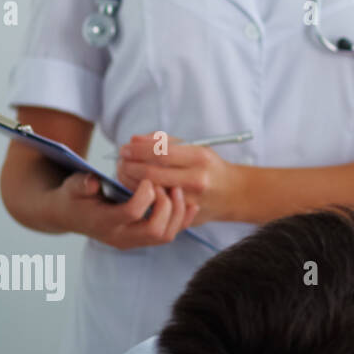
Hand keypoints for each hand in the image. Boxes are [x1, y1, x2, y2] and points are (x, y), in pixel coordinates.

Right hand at [48, 172, 197, 250]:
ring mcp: (133, 240)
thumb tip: (92, 182)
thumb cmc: (74, 197)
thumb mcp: (72, 187)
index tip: (147, 178)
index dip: (145, 194)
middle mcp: (119, 236)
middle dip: (166, 205)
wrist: (70, 215)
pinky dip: (183, 220)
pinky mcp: (142, 239)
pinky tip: (190, 203)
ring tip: (176, 190)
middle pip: (155, 230)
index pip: (132, 212)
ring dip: (177, 212)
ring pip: (166, 235)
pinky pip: (169, 234)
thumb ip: (81, 184)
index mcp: (102, 222)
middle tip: (166, 185)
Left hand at [117, 134, 238, 225]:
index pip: (160, 152)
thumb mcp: (195, 147)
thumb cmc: (210, 167)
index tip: (125, 147)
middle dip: (128, 164)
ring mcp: (188, 200)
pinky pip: (152, 202)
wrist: (232, 193)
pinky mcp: (182, 214)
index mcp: (200, 158)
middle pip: (150, 172)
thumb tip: (135, 140)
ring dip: (129, 178)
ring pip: (148, 190)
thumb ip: (165, 141)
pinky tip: (134, 183)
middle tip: (120, 159)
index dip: (138, 150)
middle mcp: (196, 179)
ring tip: (124, 169)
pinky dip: (138, 192)